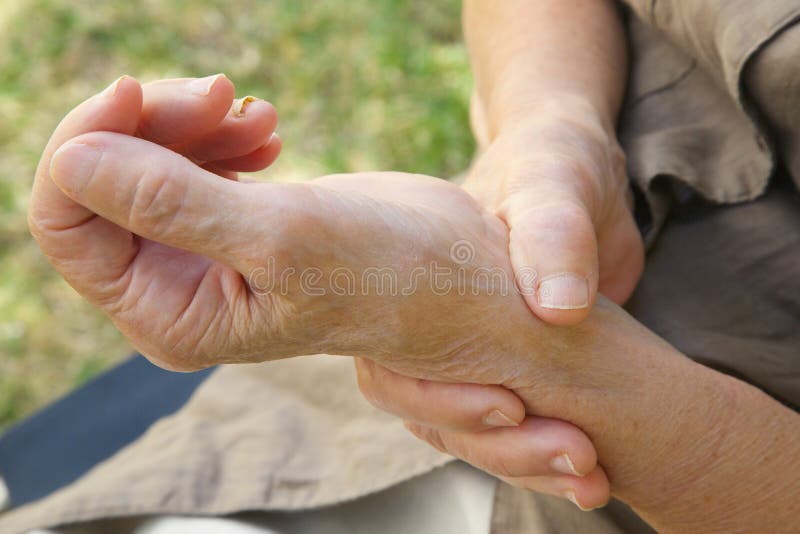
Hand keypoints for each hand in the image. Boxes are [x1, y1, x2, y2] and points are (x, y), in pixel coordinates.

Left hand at [31, 76, 612, 506]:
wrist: (455, 270)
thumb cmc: (390, 274)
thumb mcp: (285, 239)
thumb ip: (175, 204)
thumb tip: (73, 159)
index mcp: (170, 315)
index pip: (69, 224)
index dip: (85, 145)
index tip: (137, 89)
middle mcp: (172, 288)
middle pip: (102, 182)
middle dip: (151, 122)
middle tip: (223, 94)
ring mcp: (198, 252)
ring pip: (142, 160)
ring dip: (189, 120)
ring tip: (254, 115)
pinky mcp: (229, 219)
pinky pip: (186, 158)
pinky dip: (216, 131)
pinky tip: (265, 130)